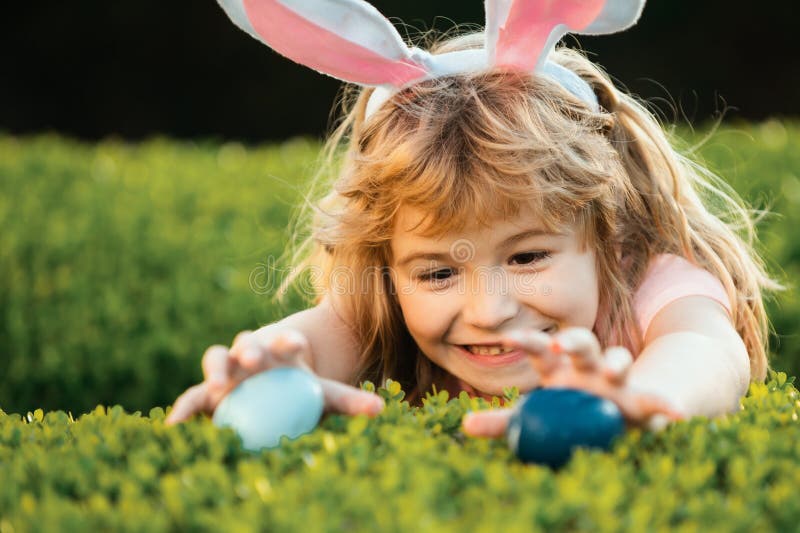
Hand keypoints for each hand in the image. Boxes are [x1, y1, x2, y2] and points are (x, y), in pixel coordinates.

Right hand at [165, 328, 383, 424]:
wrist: (276, 397)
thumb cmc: (302, 392)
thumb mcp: (325, 396)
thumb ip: (349, 401)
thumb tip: (380, 410)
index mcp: (281, 349)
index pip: (285, 340)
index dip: (288, 340)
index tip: (296, 345)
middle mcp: (252, 353)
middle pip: (247, 344)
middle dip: (249, 348)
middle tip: (252, 359)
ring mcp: (228, 368)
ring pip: (217, 360)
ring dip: (216, 370)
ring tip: (218, 387)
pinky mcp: (207, 391)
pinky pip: (194, 397)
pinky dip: (184, 408)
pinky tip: (174, 425)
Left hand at [461, 327, 683, 437]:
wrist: (617, 410)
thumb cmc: (570, 408)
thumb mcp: (538, 413)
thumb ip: (505, 421)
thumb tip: (465, 427)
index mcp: (559, 368)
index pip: (540, 347)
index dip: (527, 340)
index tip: (509, 337)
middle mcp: (588, 366)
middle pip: (581, 342)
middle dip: (573, 340)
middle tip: (563, 345)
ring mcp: (617, 379)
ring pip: (619, 360)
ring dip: (618, 362)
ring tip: (617, 370)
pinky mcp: (642, 399)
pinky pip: (657, 400)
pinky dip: (668, 405)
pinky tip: (677, 413)